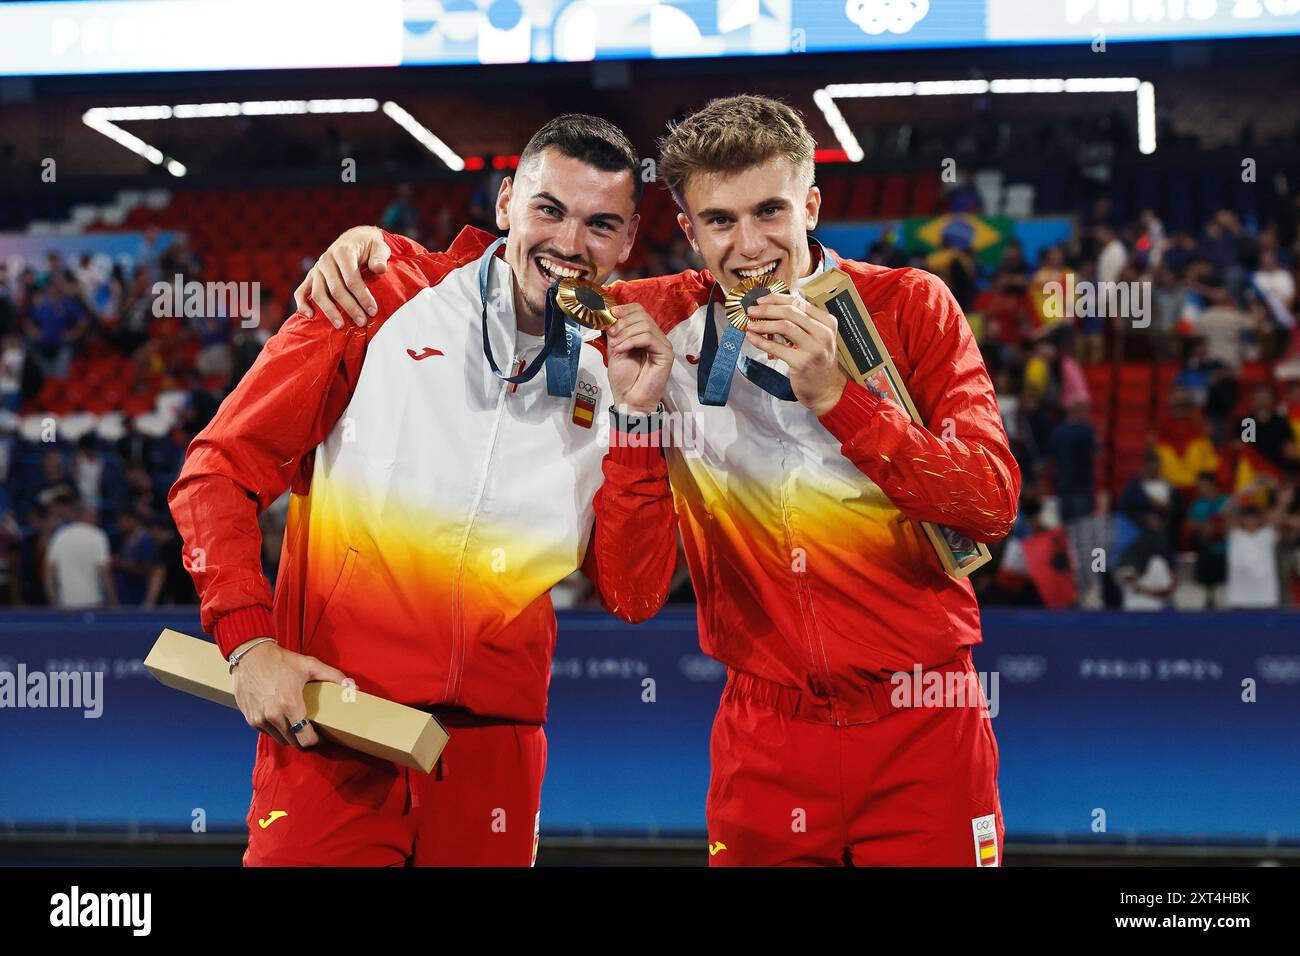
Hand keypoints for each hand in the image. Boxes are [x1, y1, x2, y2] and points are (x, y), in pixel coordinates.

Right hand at [230, 639, 347, 748]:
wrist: (250, 656)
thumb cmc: (281, 660)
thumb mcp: (310, 665)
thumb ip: (334, 676)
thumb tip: (353, 686)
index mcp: (289, 705)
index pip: (305, 737)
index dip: (316, 741)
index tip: (321, 736)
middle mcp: (272, 716)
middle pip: (293, 742)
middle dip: (304, 739)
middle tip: (312, 731)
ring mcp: (259, 719)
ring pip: (279, 739)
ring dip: (290, 736)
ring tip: (298, 726)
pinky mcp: (250, 719)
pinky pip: (266, 732)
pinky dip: (275, 730)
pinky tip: (282, 719)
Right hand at [293, 226, 388, 328]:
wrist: (354, 240)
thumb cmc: (369, 247)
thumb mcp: (380, 247)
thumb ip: (380, 257)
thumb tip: (379, 269)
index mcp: (343, 251)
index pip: (351, 278)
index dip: (362, 296)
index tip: (373, 311)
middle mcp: (326, 260)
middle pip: (335, 288)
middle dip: (350, 307)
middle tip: (362, 322)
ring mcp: (316, 269)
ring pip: (318, 293)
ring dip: (329, 311)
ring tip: (341, 326)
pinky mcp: (311, 277)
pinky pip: (301, 291)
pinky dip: (302, 304)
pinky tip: (310, 316)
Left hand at [605, 303, 673, 414]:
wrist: (629, 399)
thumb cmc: (624, 380)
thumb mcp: (615, 348)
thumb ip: (616, 332)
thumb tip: (611, 316)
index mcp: (644, 335)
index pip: (639, 311)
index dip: (625, 309)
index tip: (611, 314)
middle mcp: (656, 338)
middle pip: (642, 315)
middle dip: (623, 322)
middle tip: (611, 334)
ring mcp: (663, 345)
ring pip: (645, 325)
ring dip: (626, 334)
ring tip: (616, 346)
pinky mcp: (666, 354)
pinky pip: (649, 337)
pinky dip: (632, 341)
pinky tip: (622, 349)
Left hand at [743, 293, 847, 415]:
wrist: (826, 389)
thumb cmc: (818, 362)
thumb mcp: (817, 337)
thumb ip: (802, 322)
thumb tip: (774, 306)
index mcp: (827, 322)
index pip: (799, 302)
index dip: (777, 298)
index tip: (762, 300)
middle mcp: (823, 333)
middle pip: (790, 312)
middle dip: (767, 309)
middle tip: (752, 310)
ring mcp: (814, 348)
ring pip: (784, 326)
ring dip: (763, 323)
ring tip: (750, 323)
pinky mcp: (802, 363)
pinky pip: (777, 348)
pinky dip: (761, 341)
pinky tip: (752, 337)